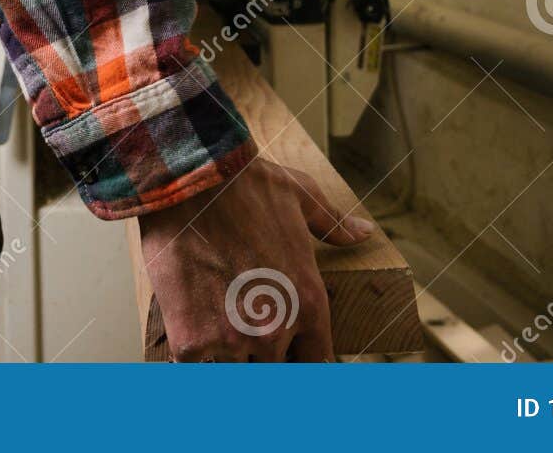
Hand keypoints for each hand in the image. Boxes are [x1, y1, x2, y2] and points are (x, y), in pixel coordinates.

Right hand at [137, 157, 373, 360]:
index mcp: (309, 302)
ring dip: (225, 356)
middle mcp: (275, 330)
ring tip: (214, 327)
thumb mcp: (302, 197)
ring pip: (235, 372)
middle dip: (261, 356)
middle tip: (243, 330)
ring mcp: (233, 340)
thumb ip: (333, 224)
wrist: (191, 179)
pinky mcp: (192, 341)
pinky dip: (193, 357)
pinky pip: (196, 368)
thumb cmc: (247, 184)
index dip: (302, 360)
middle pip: (275, 372)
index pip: (318, 363)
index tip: (289, 353)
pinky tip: (189, 335)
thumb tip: (363, 233)